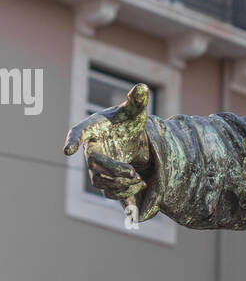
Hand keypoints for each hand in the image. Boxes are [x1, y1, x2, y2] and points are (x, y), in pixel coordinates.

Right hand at [64, 83, 152, 219]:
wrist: (131, 139)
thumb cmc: (127, 121)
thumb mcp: (134, 111)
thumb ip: (136, 100)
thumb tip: (142, 87)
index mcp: (92, 127)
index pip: (78, 132)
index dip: (72, 140)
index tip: (67, 149)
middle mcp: (91, 148)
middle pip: (94, 163)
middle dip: (113, 170)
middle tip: (133, 172)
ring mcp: (96, 166)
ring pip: (100, 182)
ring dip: (119, 184)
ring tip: (139, 180)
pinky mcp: (105, 179)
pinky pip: (108, 191)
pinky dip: (123, 193)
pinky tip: (139, 186)